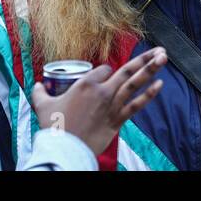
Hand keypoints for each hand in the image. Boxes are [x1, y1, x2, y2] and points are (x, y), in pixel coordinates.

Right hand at [30, 48, 167, 154]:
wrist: (64, 150)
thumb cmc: (54, 127)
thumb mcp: (43, 106)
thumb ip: (40, 93)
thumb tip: (37, 85)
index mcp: (85, 84)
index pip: (103, 70)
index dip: (105, 71)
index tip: (103, 76)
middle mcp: (102, 91)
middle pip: (127, 70)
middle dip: (144, 59)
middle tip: (160, 50)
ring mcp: (112, 105)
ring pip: (135, 84)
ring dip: (151, 69)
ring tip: (164, 58)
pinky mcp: (117, 120)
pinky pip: (136, 105)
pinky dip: (149, 95)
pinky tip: (160, 84)